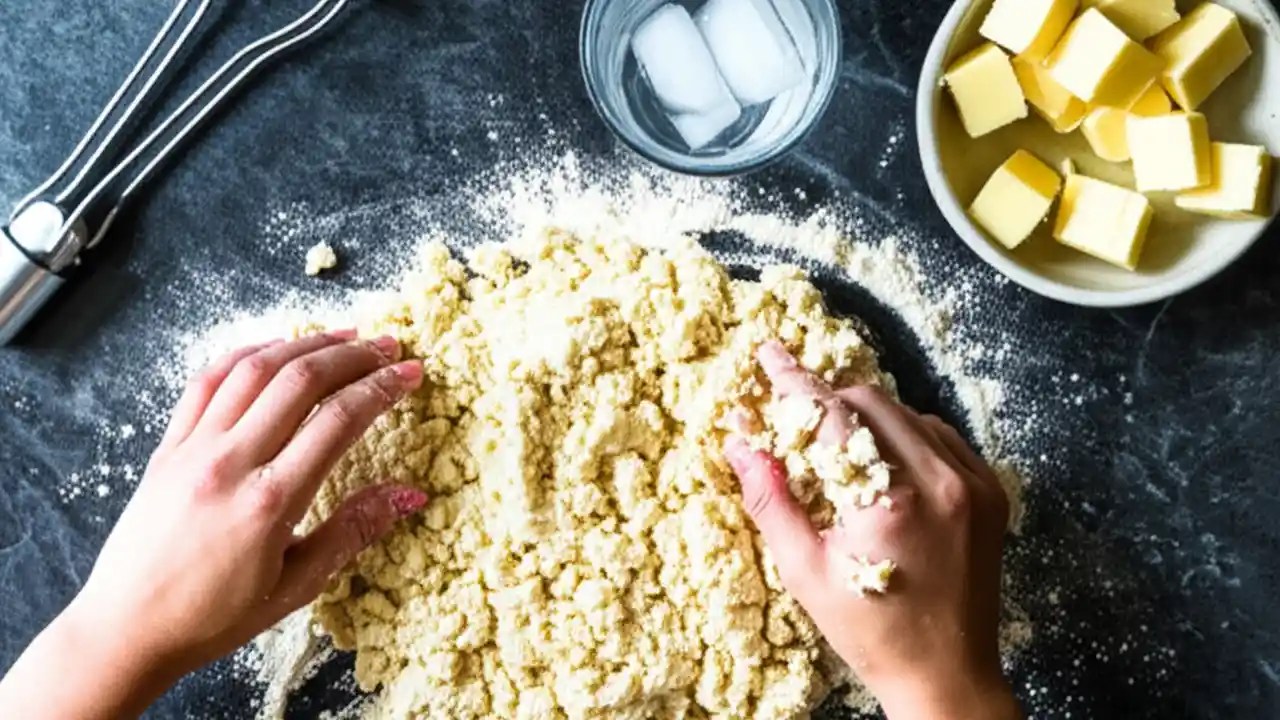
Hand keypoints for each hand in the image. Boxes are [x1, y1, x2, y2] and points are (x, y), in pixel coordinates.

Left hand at [0, 331, 428, 718]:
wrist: (125, 630)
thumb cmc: (213, 617)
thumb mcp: (296, 586)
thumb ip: (353, 532)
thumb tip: (409, 495)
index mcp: (270, 502)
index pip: (338, 421)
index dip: (382, 390)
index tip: (411, 375)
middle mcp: (230, 464)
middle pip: (300, 381)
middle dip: (353, 356)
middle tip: (389, 348)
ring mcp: (193, 450)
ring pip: (254, 369)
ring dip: (305, 344)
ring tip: (344, 337)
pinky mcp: (166, 448)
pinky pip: (206, 382)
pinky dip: (244, 355)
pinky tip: (272, 348)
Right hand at [725, 342, 1017, 719]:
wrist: (948, 677)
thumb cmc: (871, 632)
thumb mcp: (805, 571)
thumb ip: (771, 500)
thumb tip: (740, 443)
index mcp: (892, 501)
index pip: (833, 417)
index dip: (795, 383)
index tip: (770, 354)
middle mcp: (941, 480)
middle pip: (873, 402)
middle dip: (830, 402)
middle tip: (799, 421)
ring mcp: (974, 484)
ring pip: (909, 413)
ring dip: (868, 419)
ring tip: (841, 452)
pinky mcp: (991, 493)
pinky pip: (941, 437)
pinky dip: (907, 437)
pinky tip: (886, 465)